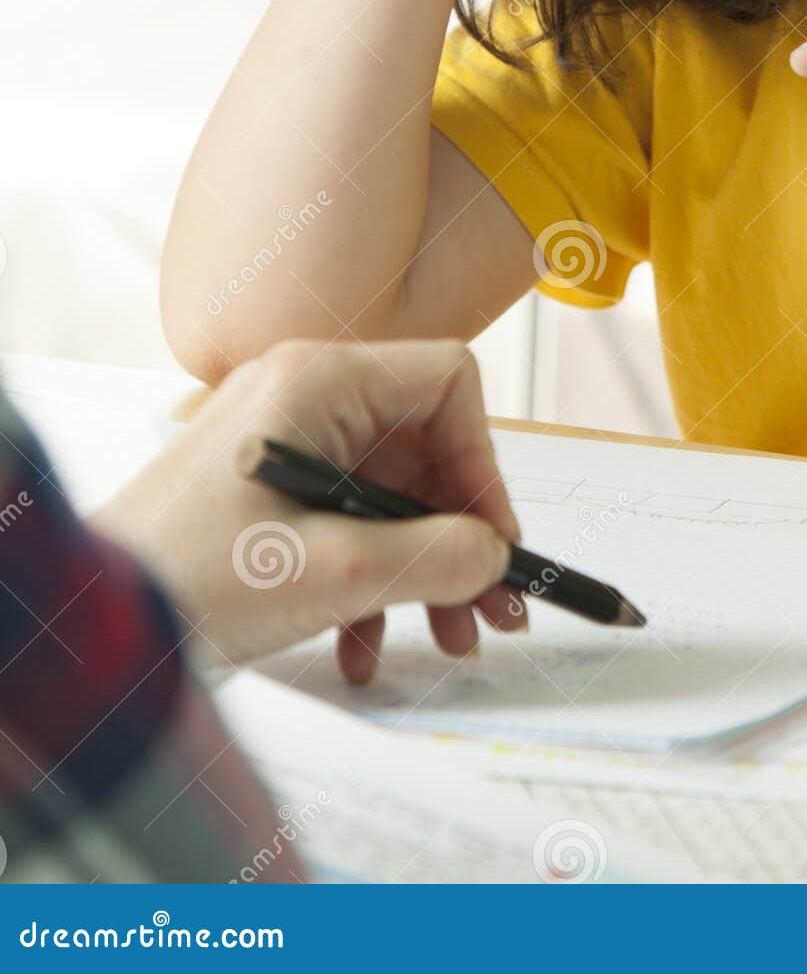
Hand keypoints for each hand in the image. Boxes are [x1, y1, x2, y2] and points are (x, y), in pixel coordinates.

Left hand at [91, 339, 525, 683]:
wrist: (91, 631)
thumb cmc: (186, 580)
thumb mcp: (335, 571)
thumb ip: (435, 556)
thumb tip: (494, 555)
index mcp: (320, 382)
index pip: (448, 382)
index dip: (482, 461)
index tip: (491, 537)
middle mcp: (305, 397)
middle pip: (425, 448)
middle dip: (460, 534)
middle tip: (489, 606)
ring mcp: (285, 443)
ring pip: (393, 494)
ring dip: (424, 568)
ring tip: (443, 638)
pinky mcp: (268, 490)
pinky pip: (350, 520)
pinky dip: (371, 579)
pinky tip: (363, 644)